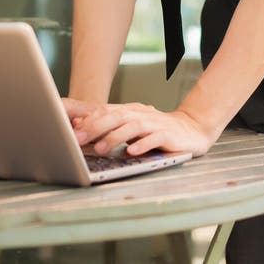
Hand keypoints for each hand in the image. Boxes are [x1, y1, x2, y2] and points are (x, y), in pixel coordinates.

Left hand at [69, 101, 217, 157]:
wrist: (191, 129)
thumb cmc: (156, 130)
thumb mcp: (133, 127)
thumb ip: (112, 127)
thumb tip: (84, 129)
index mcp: (130, 111)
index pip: (106, 111)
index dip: (89, 120)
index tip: (72, 132)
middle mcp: (141, 114)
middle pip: (116, 116)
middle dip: (96, 127)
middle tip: (79, 139)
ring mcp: (155, 124)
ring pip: (132, 126)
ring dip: (115, 136)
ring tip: (101, 148)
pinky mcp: (168, 135)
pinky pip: (154, 139)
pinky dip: (142, 145)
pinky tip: (132, 152)